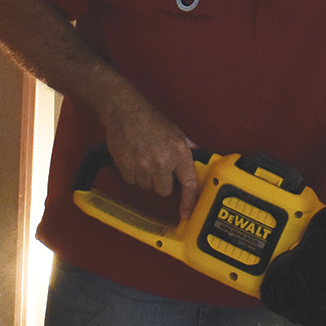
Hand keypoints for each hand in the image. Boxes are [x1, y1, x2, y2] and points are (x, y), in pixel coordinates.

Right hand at [100, 98, 200, 218]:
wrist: (126, 111)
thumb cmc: (151, 120)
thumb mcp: (176, 133)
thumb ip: (188, 150)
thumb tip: (200, 162)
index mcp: (179, 152)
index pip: (190, 184)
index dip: (189, 202)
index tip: (186, 214)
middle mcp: (163, 161)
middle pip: (164, 190)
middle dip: (162, 181)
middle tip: (157, 165)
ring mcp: (143, 165)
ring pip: (146, 186)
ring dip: (146, 177)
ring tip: (144, 157)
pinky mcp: (127, 166)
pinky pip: (131, 181)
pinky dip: (132, 173)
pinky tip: (134, 157)